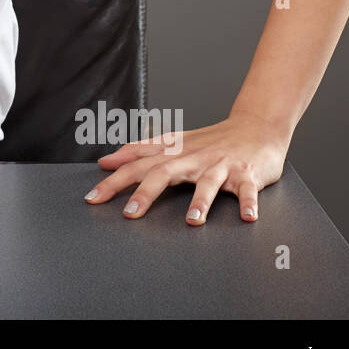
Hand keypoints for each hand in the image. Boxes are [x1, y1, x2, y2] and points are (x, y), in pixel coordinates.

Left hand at [82, 114, 288, 224]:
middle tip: (130, 213)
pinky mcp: (247, 174)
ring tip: (193, 221)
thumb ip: (138, 152)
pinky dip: (249, 202)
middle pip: (165, 172)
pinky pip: (248, 189)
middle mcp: (193, 158)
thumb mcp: (171, 143)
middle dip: (145, 192)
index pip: (138, 164)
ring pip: (208, 182)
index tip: (94, 197)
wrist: (255, 127)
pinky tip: (248, 217)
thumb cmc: (210, 140)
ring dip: (201, 201)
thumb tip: (106, 161)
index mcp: (174, 152)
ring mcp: (220, 166)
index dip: (114, 180)